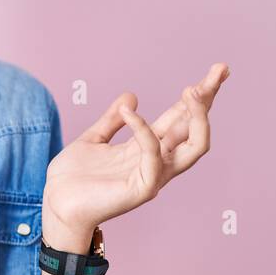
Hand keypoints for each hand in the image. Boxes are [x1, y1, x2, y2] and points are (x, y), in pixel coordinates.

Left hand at [42, 63, 229, 242]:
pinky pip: (153, 156)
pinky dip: (143, 131)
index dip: (198, 96)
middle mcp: (157, 161)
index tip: (217, 70)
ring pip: (194, 146)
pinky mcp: (142, 189)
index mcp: (147, 148)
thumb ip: (111, 121)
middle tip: (219, 71)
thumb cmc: (74, 178)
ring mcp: (153, 176)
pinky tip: (128, 112)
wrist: (56, 203)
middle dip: (208, 100)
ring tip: (191, 90)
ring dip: (196, 116)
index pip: (181, 118)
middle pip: (196, 130)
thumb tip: (131, 95)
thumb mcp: (92, 139)